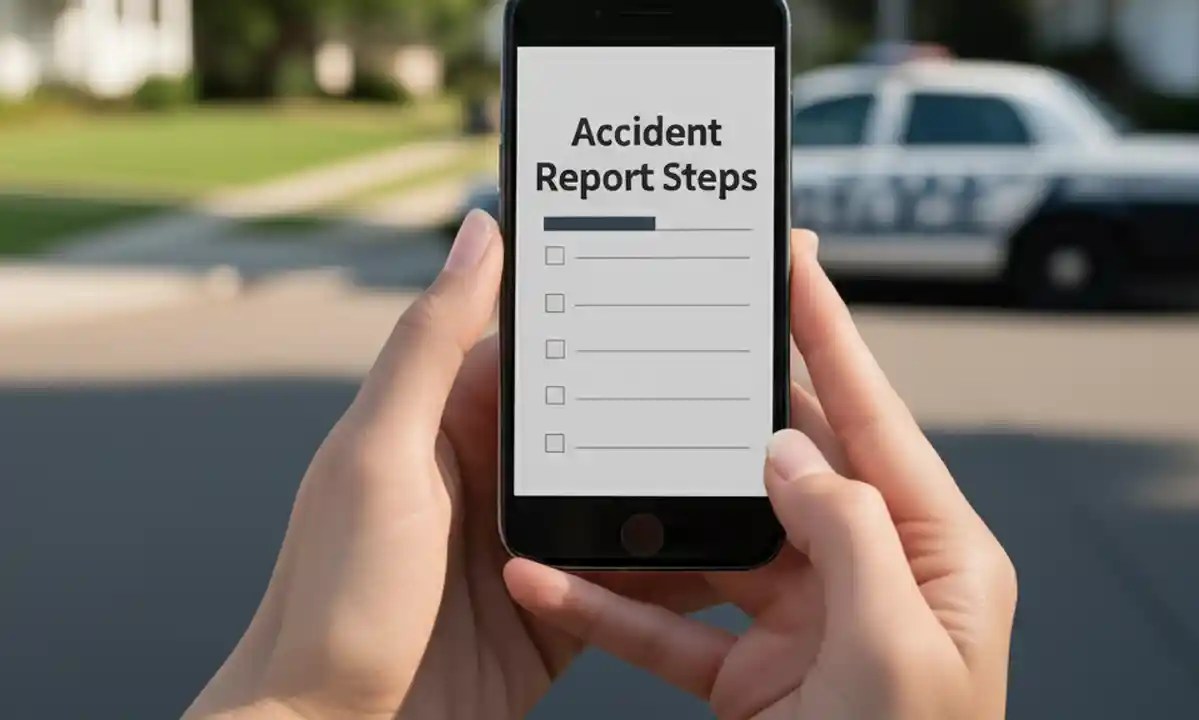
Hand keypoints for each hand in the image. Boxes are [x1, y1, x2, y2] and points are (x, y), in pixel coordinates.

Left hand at [185, 211, 717, 719]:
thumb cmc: (332, 596)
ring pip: (628, 490)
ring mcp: (531, 542)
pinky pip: (633, 570)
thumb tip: (477, 231)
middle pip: (602, 417)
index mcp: (447, 418)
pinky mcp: (560, 604)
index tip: (678, 268)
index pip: (543, 344)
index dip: (607, 306)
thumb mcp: (380, 451)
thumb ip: (431, 343)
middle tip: (749, 360)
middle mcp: (494, 474)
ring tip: (760, 447)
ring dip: (684, 473)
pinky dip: (681, 557)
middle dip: (668, 392)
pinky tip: (733, 540)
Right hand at [504, 230, 1017, 718]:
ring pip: (713, 543)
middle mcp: (869, 574)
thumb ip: (844, 529)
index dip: (830, 335)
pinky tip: (553, 581)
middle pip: (786, 464)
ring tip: (589, 462)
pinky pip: (671, 624)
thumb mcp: (895, 647)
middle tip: (672, 341)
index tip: (793, 267)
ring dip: (646, 516)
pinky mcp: (750, 671)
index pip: (873, 418)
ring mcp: (807, 621)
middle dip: (725, 409)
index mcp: (934, 555)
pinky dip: (612, 606)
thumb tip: (785, 447)